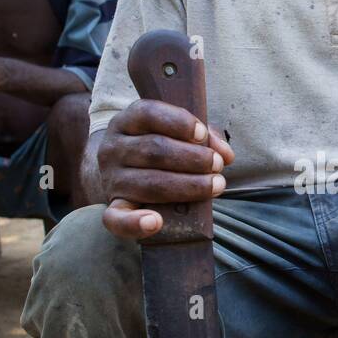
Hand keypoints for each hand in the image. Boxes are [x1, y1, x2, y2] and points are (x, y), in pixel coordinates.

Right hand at [97, 100, 235, 239]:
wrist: (116, 172)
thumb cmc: (154, 149)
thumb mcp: (173, 132)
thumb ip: (200, 137)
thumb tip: (226, 154)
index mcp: (126, 121)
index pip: (148, 114)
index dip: (179, 123)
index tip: (202, 135)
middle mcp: (113, 148)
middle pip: (154, 150)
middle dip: (193, 158)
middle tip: (217, 165)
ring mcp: (111, 179)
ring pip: (149, 183)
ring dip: (188, 186)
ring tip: (215, 185)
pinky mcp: (113, 207)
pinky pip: (116, 219)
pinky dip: (135, 223)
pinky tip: (156, 222)